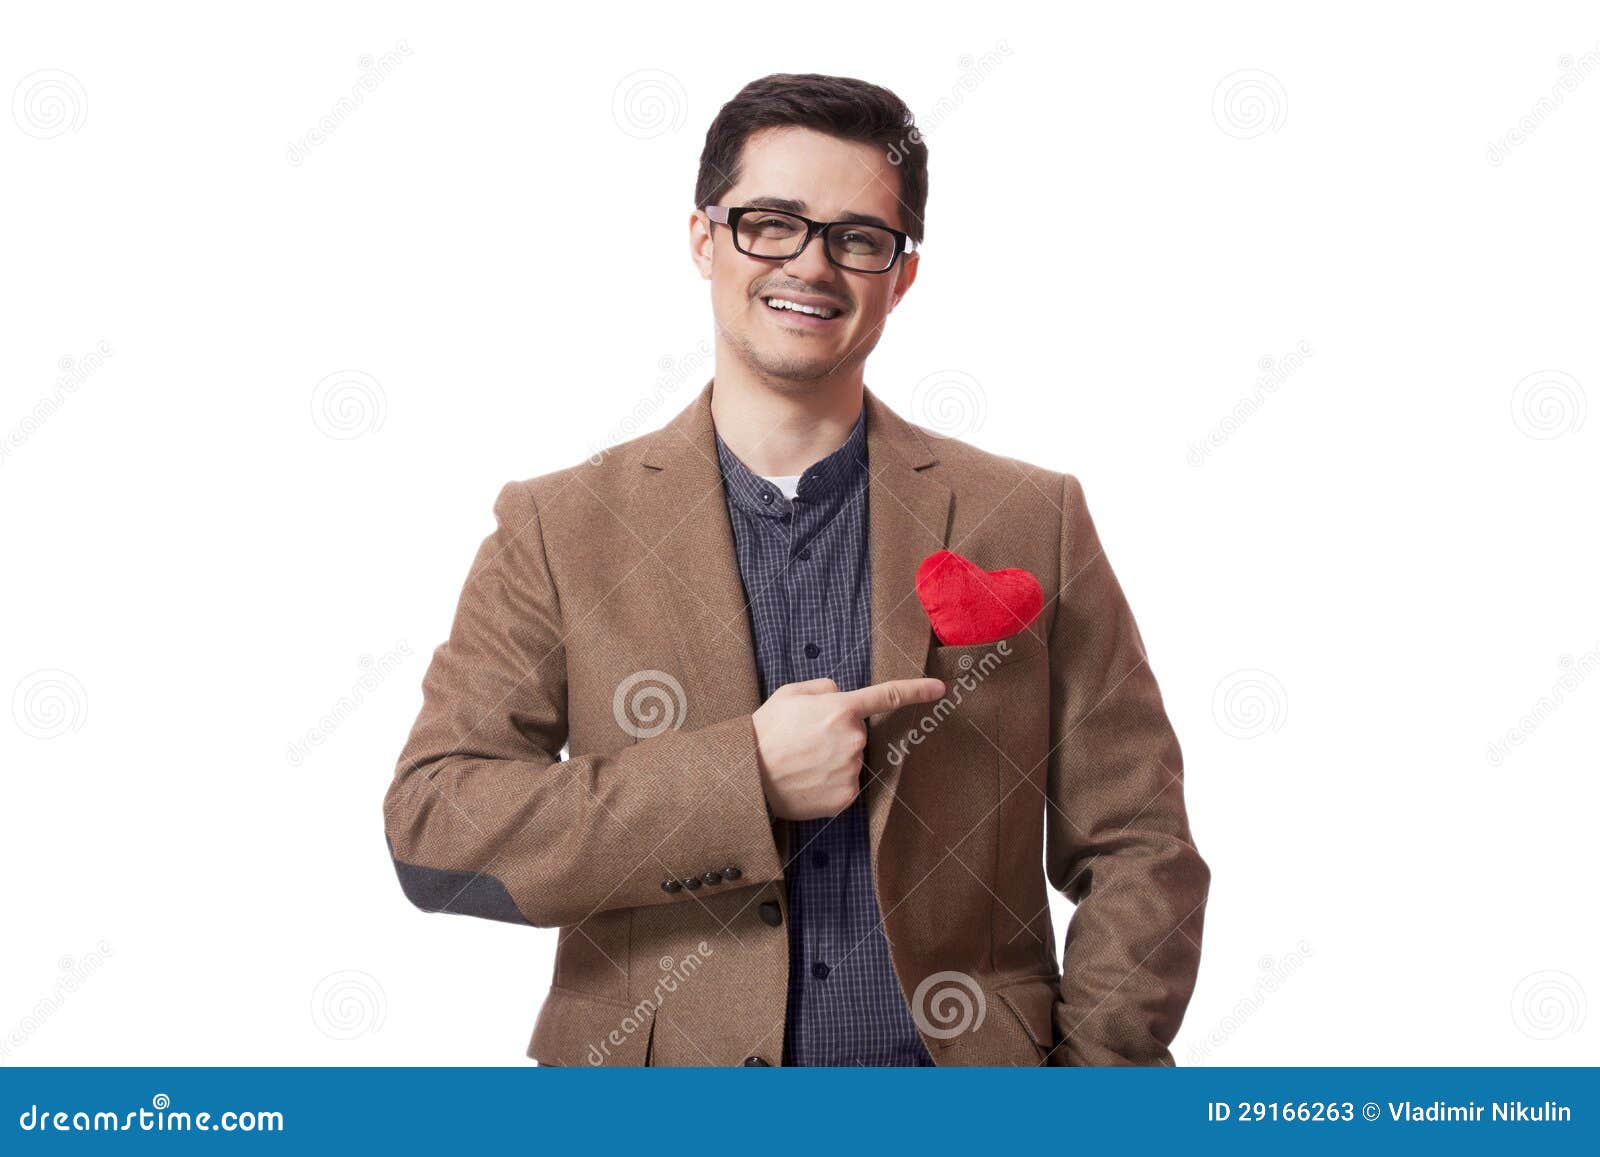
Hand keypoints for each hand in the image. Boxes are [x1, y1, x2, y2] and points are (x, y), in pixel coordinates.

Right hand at [751, 676, 946, 819]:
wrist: (748, 777)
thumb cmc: (766, 732)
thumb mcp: (790, 694)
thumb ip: (824, 687)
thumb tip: (842, 694)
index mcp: (841, 708)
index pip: (889, 695)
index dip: (918, 691)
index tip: (939, 689)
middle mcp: (854, 739)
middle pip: (859, 734)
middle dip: (840, 734)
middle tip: (807, 741)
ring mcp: (852, 770)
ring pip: (853, 760)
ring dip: (835, 760)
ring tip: (803, 763)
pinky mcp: (846, 796)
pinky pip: (847, 784)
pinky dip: (831, 783)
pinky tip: (809, 781)